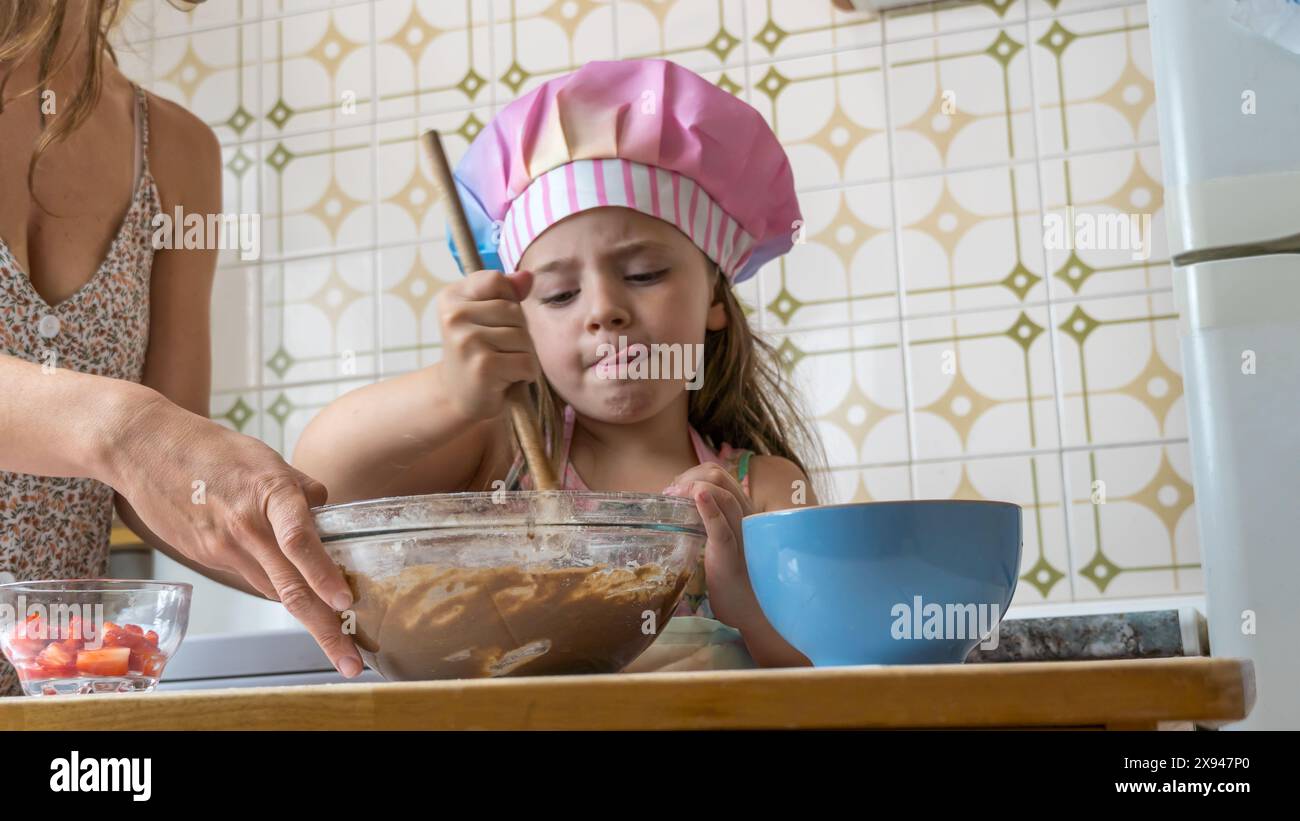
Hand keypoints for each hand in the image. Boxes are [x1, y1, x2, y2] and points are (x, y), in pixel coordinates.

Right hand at [107, 391, 363, 677]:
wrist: (143, 448)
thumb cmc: (210, 447)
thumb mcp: (267, 457)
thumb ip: (301, 490)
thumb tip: (329, 515)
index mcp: (268, 493)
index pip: (299, 540)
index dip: (323, 573)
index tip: (345, 601)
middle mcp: (246, 527)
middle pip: (290, 586)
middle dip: (325, 629)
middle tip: (352, 663)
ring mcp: (223, 547)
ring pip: (273, 590)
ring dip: (307, 617)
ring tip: (338, 641)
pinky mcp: (206, 557)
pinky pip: (251, 578)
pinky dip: (277, 589)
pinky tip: (299, 599)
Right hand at [434, 268, 536, 421]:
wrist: (458, 397)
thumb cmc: (477, 352)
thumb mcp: (486, 315)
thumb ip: (507, 292)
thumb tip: (528, 276)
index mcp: (451, 297)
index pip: (497, 280)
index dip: (507, 301)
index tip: (492, 322)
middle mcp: (454, 316)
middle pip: (514, 311)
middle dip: (518, 333)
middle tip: (497, 351)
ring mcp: (467, 340)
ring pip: (524, 337)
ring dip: (523, 355)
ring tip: (501, 365)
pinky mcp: (484, 366)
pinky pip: (527, 362)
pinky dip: (526, 374)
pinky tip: (506, 379)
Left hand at [664, 463, 761, 631]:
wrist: (751, 608)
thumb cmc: (736, 576)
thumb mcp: (724, 541)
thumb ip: (710, 522)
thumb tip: (681, 508)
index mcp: (743, 510)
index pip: (718, 474)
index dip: (692, 474)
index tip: (674, 491)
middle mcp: (745, 515)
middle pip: (718, 475)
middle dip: (687, 478)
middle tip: (669, 496)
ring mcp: (740, 532)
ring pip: (722, 493)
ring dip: (691, 487)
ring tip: (672, 498)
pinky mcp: (730, 552)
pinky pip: (721, 525)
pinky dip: (709, 508)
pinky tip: (697, 497)